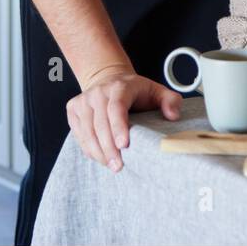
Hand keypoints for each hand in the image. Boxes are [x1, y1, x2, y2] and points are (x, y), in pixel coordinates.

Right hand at [66, 70, 181, 171]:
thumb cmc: (136, 91)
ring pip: (87, 131)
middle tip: (118, 166)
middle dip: (109, 148)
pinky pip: (79, 134)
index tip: (124, 145)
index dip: (119, 127)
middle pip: (100, 124)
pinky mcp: (73, 109)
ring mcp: (83, 100)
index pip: (116, 107)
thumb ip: (171, 101)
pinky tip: (101, 157)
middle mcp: (98, 92)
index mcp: (120, 86)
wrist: (109, 79)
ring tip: (111, 166)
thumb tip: (173, 116)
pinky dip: (89, 148)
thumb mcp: (157, 91)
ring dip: (98, 152)